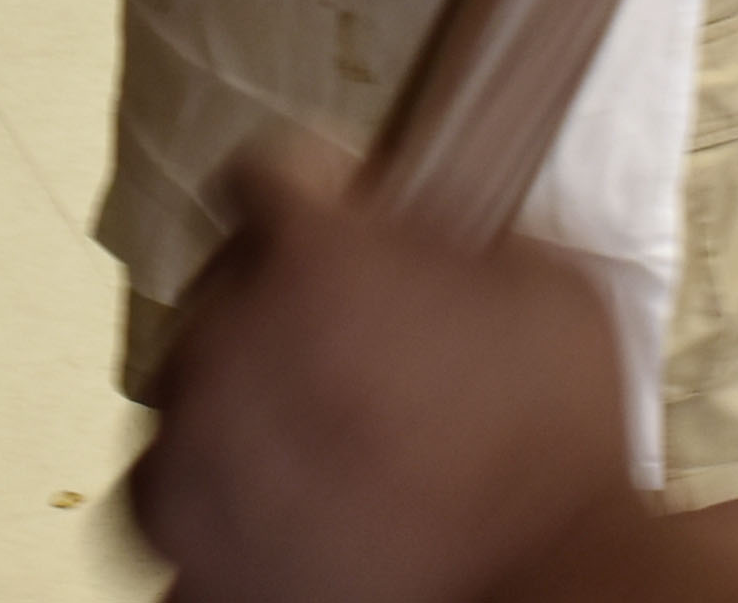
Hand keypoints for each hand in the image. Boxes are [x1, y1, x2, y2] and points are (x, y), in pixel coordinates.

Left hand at [131, 141, 631, 602]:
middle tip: (356, 371)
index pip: (263, 178)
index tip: (335, 230)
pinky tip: (290, 514)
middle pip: (223, 293)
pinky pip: (177, 496)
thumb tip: (409, 212)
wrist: (551, 598)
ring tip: (329, 455)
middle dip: (279, 321)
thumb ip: (447, 227)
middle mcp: (223, 337)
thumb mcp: (548, 290)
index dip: (309, 203)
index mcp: (308, 253)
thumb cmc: (559, 459)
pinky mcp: (180, 539)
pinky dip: (220, 504)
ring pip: (188, 395)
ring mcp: (188, 444)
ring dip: (243, 411)